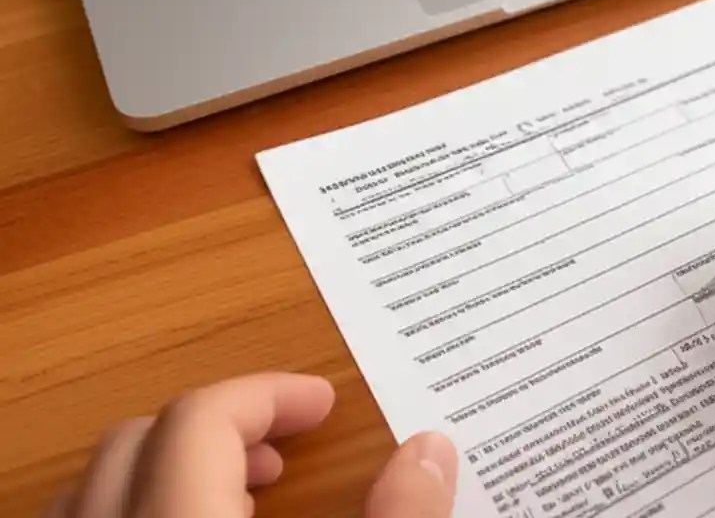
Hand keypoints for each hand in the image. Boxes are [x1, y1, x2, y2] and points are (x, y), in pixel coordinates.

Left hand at [45, 373, 457, 517]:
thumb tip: (431, 449)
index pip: (200, 421)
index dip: (266, 395)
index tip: (324, 404)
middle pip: (138, 440)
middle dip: (219, 426)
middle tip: (287, 448)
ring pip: (97, 488)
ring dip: (169, 468)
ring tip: (243, 492)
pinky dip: (135, 507)